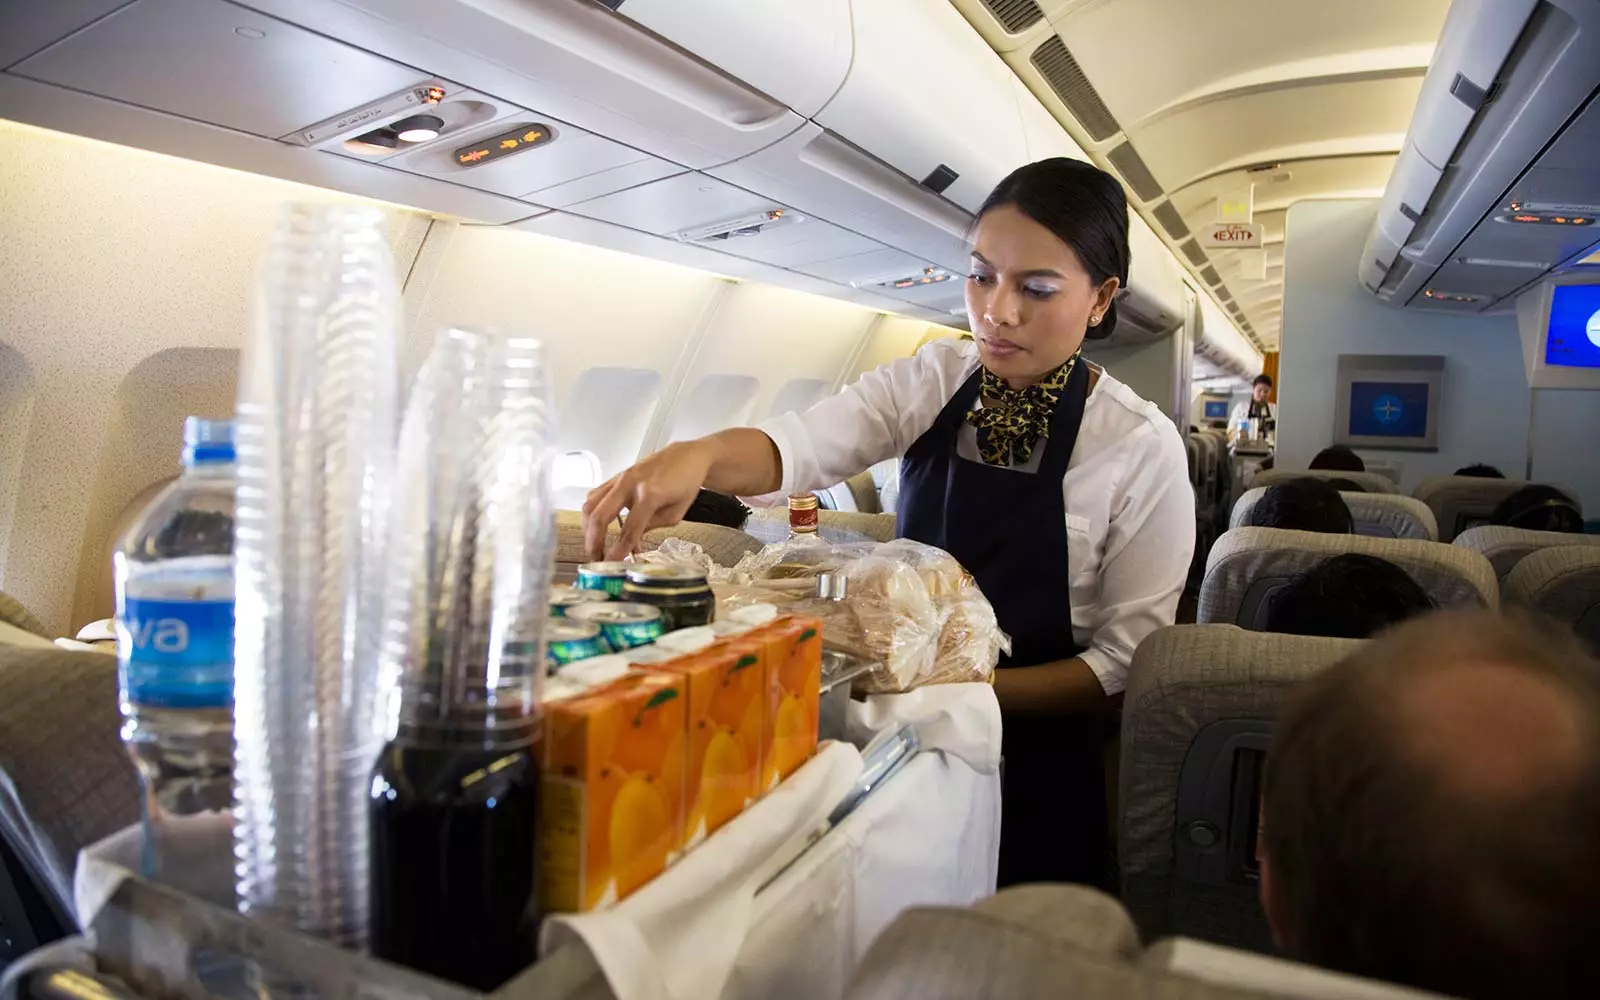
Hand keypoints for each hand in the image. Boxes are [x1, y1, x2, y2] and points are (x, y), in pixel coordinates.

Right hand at [582, 440, 716, 560]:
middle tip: (596, 558)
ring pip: (591, 504)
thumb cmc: (686, 484)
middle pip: (600, 516)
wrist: (688, 456)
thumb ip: (650, 527)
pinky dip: (593, 513)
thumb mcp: (674, 514)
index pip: (629, 529)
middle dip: (594, 541)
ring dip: (588, 528)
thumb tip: (631, 544)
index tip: (611, 564)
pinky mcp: (617, 475)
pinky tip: (598, 525)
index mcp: (650, 494)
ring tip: (594, 545)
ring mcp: (621, 477)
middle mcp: (631, 484)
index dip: (618, 550)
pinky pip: (595, 495)